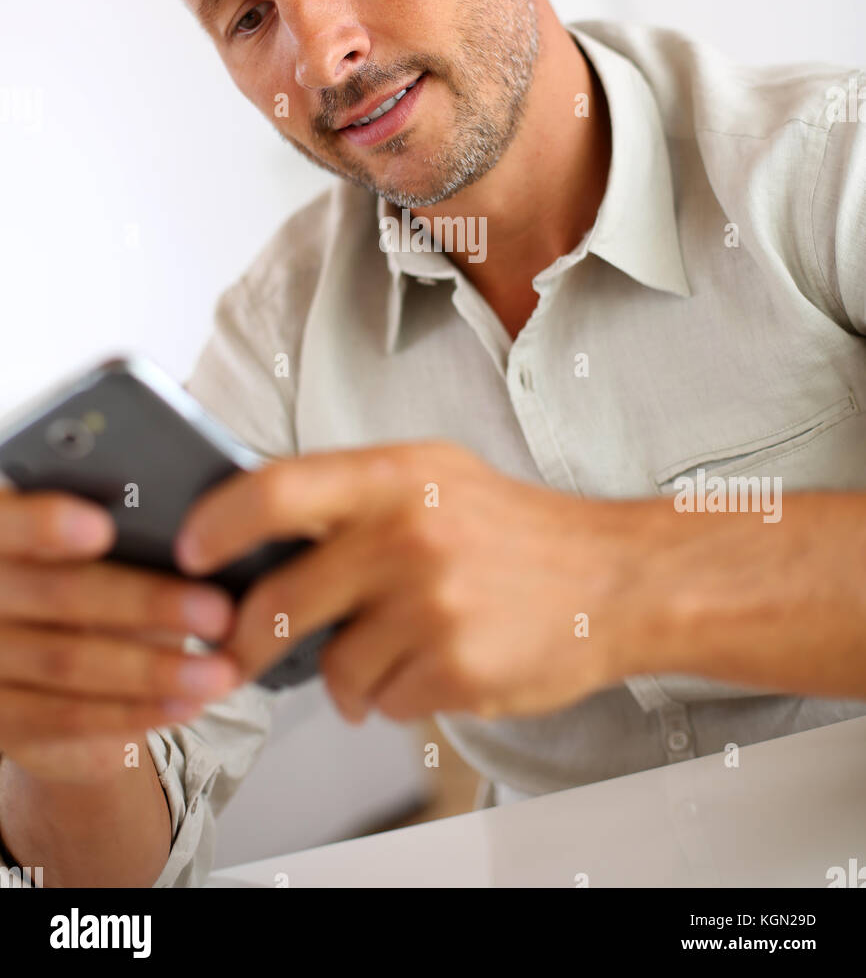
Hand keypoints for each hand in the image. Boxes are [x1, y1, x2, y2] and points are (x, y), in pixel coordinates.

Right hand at [0, 488, 239, 780]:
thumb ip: (120, 538)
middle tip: (218, 611)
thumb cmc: (82, 578)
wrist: (38, 664)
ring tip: (219, 671)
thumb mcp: (90, 552)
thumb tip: (191, 539)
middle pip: (56, 594)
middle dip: (144, 604)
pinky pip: (66, 716)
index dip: (45, 524)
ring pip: (67, 662)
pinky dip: (133, 710)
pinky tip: (185, 703)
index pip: (6, 524)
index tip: (103, 529)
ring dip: (153, 670)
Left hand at [175, 442, 653, 722]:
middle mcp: (409, 532)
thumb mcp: (434, 478)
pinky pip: (380, 702)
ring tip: (400, 645)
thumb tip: (255, 535)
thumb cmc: (517, 532)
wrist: (616, 581)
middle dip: (246, 642)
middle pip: (280, 600)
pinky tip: (437, 663)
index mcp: (397, 475)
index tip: (190, 553)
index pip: (275, 489)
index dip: (217, 525)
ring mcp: (432, 603)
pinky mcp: (454, 666)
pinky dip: (394, 696)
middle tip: (238, 652)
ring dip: (349, 674)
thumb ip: (353, 497)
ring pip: (332, 668)